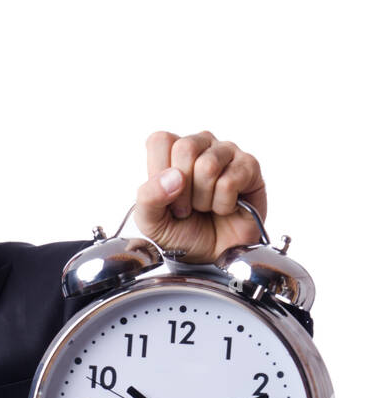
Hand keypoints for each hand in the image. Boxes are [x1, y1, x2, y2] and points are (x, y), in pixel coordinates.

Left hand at [134, 130, 267, 263]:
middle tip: (187, 208)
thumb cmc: (181, 233)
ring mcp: (226, 152)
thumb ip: (148, 197)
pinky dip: (223, 205)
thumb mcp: (151, 222)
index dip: (160, 175)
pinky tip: (225, 208)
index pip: (160, 141)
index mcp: (172, 150)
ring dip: (203, 199)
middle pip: (186, 147)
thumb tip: (173, 177)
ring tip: (205, 208)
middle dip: (183, 190)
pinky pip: (230, 182)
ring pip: (209, 165)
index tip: (167, 198)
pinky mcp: (249, 166)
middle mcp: (200, 145)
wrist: (209, 256)